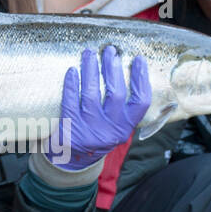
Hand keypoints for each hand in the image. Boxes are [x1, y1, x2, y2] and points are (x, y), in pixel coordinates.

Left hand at [45, 46, 150, 170]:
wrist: (72, 161)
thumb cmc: (96, 135)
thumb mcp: (115, 127)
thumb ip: (122, 108)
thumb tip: (123, 68)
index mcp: (125, 127)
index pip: (140, 101)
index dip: (141, 78)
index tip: (138, 59)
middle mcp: (110, 130)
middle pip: (116, 93)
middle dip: (113, 68)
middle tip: (109, 50)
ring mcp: (90, 130)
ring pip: (92, 94)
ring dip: (91, 69)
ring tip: (89, 53)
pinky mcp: (70, 129)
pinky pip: (71, 101)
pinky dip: (71, 84)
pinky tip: (72, 71)